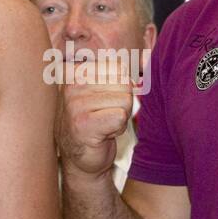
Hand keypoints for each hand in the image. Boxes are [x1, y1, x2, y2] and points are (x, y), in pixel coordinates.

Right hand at [56, 50, 145, 176]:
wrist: (81, 158)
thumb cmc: (96, 122)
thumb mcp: (104, 91)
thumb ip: (120, 75)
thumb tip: (145, 60)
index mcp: (76, 72)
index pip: (119, 67)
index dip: (120, 88)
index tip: (105, 102)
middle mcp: (72, 85)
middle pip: (124, 84)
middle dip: (121, 104)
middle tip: (105, 116)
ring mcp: (75, 104)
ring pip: (124, 101)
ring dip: (119, 117)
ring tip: (103, 125)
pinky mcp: (83, 124)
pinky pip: (120, 117)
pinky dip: (117, 128)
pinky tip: (103, 134)